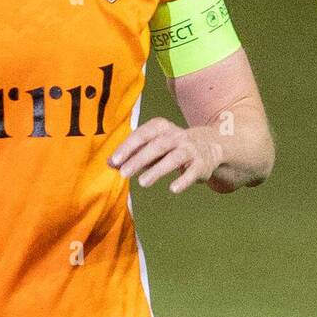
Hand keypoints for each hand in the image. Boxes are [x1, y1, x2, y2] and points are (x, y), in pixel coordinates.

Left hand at [108, 117, 227, 193]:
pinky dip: (183, 180)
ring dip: (158, 170)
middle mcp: (177, 136)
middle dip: (139, 159)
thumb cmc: (170, 147)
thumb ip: (131, 154)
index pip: (142, 134)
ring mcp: (190, 149)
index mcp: (161, 127)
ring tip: (142, 182)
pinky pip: (193, 171)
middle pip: (157, 146)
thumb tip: (108, 163)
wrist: (209, 146)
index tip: (115, 160)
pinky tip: (173, 189)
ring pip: (174, 158)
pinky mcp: (201, 164)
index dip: (128, 146)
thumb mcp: (151, 146)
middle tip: (124, 173)